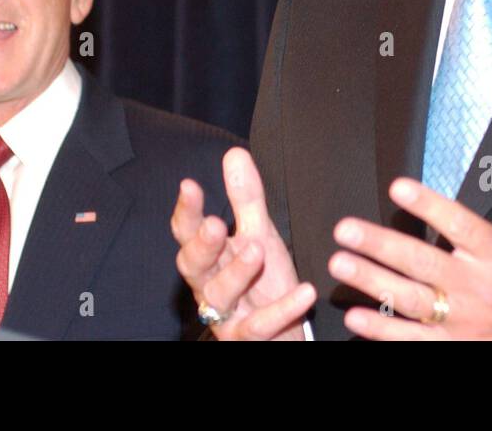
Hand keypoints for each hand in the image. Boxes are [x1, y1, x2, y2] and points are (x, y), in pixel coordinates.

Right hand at [172, 147, 315, 339]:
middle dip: (202, 244)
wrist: (281, 331)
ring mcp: (227, 315)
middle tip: (215, 224)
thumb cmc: (264, 283)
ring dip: (237, 272)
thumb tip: (234, 153)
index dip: (187, 212)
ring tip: (257, 250)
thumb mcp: (259, 233)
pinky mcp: (248, 338)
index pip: (188, 232)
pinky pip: (261, 326)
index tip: (190, 185)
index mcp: (210, 256)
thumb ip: (245, 198)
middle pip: (194, 265)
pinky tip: (305, 291)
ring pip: (220, 295)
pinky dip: (282, 309)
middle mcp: (211, 285)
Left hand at [329, 141, 491, 338]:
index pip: (459, 224)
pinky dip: (384, 331)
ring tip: (341, 264)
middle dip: (380, 245)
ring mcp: (464, 320)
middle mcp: (478, 286)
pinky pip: (415, 340)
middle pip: (423, 263)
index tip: (398, 187)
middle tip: (346, 230)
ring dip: (373, 283)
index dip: (428, 205)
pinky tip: (356, 317)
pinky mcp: (457, 346)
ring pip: (411, 300)